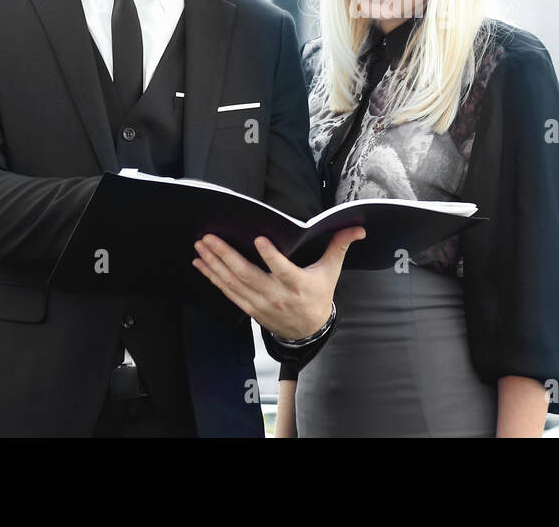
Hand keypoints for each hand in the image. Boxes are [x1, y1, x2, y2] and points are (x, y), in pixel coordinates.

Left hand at [191, 227, 365, 339]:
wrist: (307, 331)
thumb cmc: (318, 295)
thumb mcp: (331, 272)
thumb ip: (339, 246)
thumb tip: (357, 228)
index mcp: (297, 284)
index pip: (283, 270)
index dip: (271, 256)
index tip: (259, 239)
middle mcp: (275, 295)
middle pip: (247, 275)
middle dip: (225, 255)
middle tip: (209, 237)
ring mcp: (259, 303)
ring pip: (233, 283)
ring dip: (214, 264)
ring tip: (200, 246)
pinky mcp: (249, 307)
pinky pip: (227, 292)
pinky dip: (213, 278)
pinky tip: (201, 264)